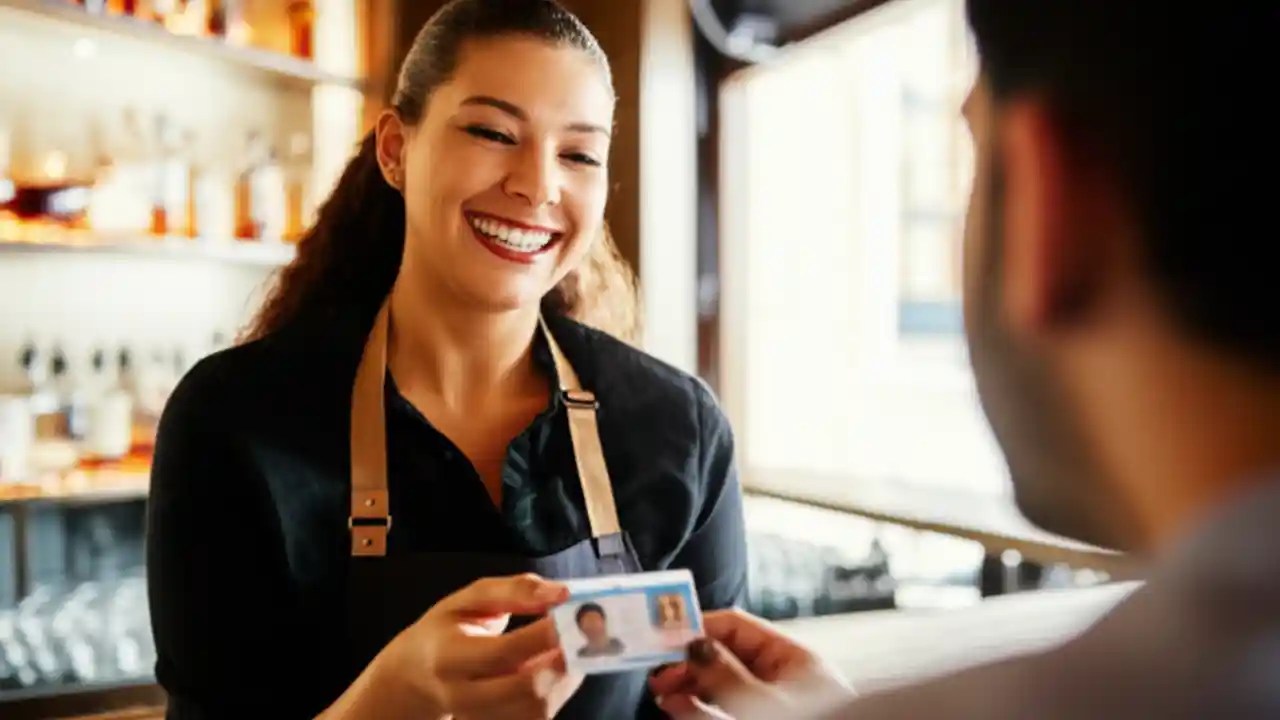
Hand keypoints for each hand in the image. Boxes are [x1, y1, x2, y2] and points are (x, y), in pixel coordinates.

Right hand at [379, 573, 583, 719]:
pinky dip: (557, 691)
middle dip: (564, 661)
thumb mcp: (469, 599)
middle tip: (587, 633)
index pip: (504, 652)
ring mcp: (479, 719)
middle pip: (526, 689)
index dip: (546, 635)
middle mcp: (462, 696)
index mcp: (449, 657)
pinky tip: (556, 666)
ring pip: (537, 709)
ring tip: (571, 646)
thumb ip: (514, 590)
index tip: (576, 612)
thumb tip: (562, 593)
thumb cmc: (447, 629)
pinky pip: (537, 716)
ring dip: (565, 677)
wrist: (416, 675)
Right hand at [649, 609, 851, 718]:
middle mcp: (783, 677)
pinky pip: (726, 709)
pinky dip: (702, 709)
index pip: (736, 626)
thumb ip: (726, 673)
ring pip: (722, 686)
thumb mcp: (763, 702)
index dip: (698, 627)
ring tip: (665, 698)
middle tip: (659, 675)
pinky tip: (683, 711)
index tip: (664, 636)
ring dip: (691, 689)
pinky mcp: (764, 719)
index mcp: (792, 658)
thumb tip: (695, 644)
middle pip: (725, 657)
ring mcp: (773, 703)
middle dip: (689, 664)